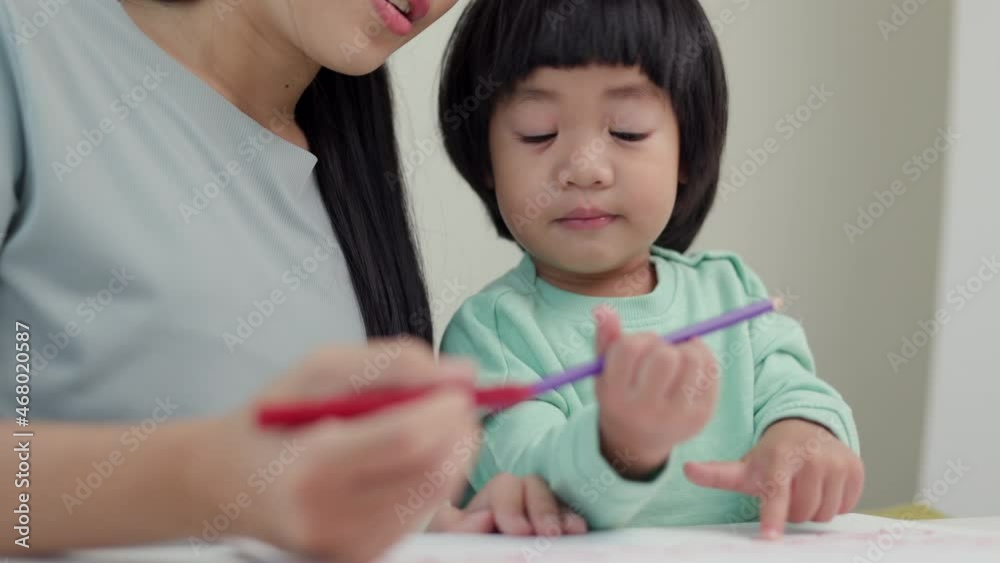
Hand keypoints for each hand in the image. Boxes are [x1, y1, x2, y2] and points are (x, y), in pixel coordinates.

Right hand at [194, 339, 480, 562]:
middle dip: (459, 431)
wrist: (225, 483)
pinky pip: (420, 514)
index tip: (462, 387)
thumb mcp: (319, 369)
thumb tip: (463, 374)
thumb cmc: (272, 420)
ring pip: (433, 494)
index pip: (404, 440)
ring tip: (438, 424)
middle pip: (428, 472)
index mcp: (308, 463)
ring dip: (453, 453)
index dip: (445, 411)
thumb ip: (392, 363)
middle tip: (459, 402)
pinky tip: (417, 456)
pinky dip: (433, 478)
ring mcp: (345, 544)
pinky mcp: (359, 556)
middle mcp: (327, 514)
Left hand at [428, 473, 587, 535]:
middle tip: (550, 534)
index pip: (505, 486)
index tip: (518, 531)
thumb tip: (485, 517)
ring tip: (573, 532)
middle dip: (543, 506)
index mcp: (483, 509)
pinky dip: (575, 524)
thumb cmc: (452, 555)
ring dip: (564, 514)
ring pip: (556, 502)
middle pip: (534, 487)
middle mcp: (513, 509)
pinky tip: (579, 534)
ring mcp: (535, 524)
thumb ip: (454, 530)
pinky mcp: (553, 541)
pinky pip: (570, 522)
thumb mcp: (446, 545)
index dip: (512, 504)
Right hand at [593, 306, 718, 478]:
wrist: (638, 440)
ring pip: (693, 360)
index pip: (629, 349)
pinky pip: (711, 370)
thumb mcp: (605, 372)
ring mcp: (677, 416)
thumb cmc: (620, 394)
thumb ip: (606, 340)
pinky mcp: (701, 416)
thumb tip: (604, 310)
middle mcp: (646, 411)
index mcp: (616, 397)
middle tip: (660, 352)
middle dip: (663, 345)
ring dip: (686, 348)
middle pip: (665, 357)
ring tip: (677, 356)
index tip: (640, 347)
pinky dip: (702, 357)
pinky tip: (690, 364)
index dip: (638, 338)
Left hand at [684, 418, 864, 538]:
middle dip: (793, 510)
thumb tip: (687, 470)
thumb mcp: (745, 464)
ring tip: (803, 488)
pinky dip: (832, 503)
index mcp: (779, 457)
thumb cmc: (772, 454)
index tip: (770, 536)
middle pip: (802, 513)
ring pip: (824, 514)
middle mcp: (811, 457)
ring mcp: (837, 461)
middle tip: (787, 492)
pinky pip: (845, 507)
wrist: (805, 428)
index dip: (773, 517)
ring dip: (813, 509)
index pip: (776, 494)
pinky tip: (822, 485)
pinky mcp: (856, 468)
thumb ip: (717, 473)